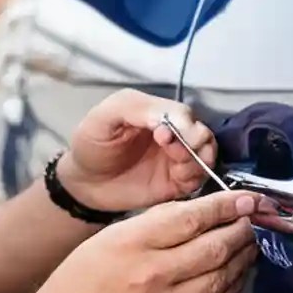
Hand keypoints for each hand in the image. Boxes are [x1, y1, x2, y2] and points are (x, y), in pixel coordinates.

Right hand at [20, 191, 262, 292]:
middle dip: (242, 230)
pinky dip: (233, 289)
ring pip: (221, 278)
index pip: (192, 218)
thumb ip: (154, 224)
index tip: (247, 199)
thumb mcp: (109, 237)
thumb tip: (200, 212)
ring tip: (250, 244)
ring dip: (243, 258)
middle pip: (214, 248)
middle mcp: (152, 274)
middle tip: (254, 220)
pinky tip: (238, 275)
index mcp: (133, 243)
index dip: (226, 206)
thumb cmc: (82, 279)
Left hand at [58, 89, 216, 212]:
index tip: (162, 136)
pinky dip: (195, 177)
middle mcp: (174, 134)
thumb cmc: (92, 145)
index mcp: (157, 113)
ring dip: (197, 160)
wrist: (84, 183)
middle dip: (193, 143)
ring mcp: (177, 159)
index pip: (183, 114)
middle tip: (172, 152)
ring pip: (208, 155)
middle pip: (202, 133)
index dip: (181, 124)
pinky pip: (200, 179)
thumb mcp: (104, 117)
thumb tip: (168, 121)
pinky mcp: (178, 183)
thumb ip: (134, 109)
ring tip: (177, 168)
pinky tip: (177, 178)